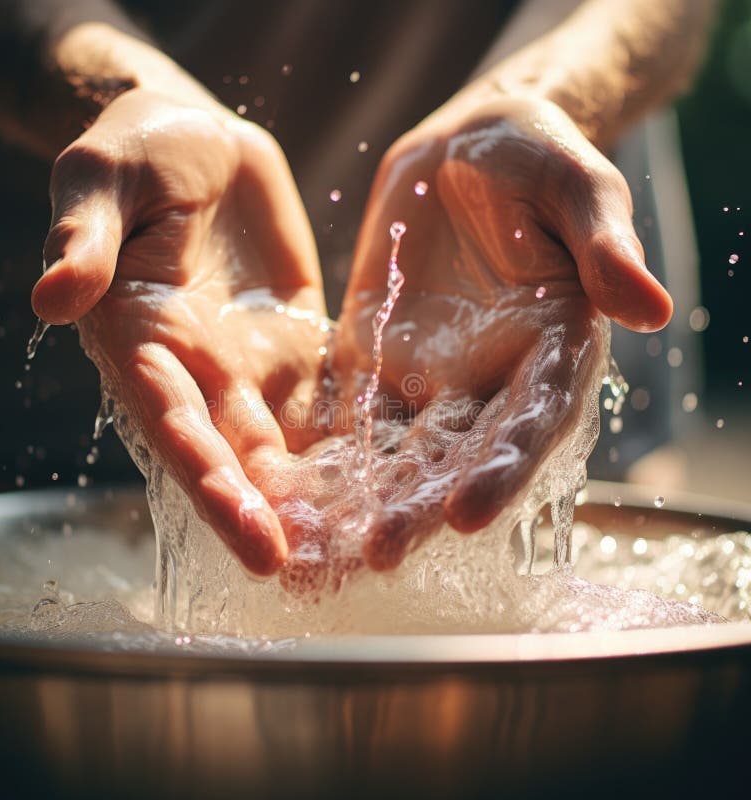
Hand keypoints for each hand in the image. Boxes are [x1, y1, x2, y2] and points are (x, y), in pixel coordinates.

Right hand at [32, 88, 328, 575]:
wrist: (197, 143)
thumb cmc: (135, 153)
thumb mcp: (101, 178)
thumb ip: (84, 238)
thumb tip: (52, 298)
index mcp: (145, 344)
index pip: (179, 428)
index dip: (215, 488)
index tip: (259, 548)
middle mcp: (201, 372)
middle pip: (240, 457)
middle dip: (278, 518)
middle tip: (326, 579)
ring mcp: (256, 364)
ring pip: (291, 444)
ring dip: (323, 498)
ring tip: (369, 551)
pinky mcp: (302, 343)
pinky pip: (334, 399)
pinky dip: (361, 442)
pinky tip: (401, 478)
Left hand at [333, 93, 672, 569]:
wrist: (470, 150)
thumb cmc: (537, 160)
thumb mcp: (577, 189)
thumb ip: (603, 246)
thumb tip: (650, 307)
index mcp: (549, 351)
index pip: (532, 423)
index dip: (505, 470)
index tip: (469, 514)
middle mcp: (490, 381)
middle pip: (458, 456)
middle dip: (421, 505)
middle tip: (378, 551)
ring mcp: (429, 376)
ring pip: (398, 450)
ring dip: (364, 496)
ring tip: (323, 543)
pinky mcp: (375, 358)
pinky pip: (349, 412)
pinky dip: (323, 450)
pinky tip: (288, 483)